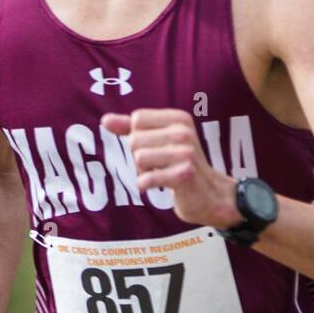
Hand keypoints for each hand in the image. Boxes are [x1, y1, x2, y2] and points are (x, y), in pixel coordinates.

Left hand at [100, 108, 239, 229]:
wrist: (209, 194)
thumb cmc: (180, 164)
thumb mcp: (159, 140)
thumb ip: (131, 128)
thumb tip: (104, 120)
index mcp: (179, 118)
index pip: (137, 119)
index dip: (138, 136)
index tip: (155, 147)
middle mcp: (184, 132)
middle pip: (135, 140)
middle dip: (140, 156)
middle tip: (159, 165)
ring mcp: (186, 153)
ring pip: (139, 158)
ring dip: (143, 171)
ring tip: (160, 174)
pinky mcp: (184, 175)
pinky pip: (147, 178)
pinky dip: (144, 184)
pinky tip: (154, 185)